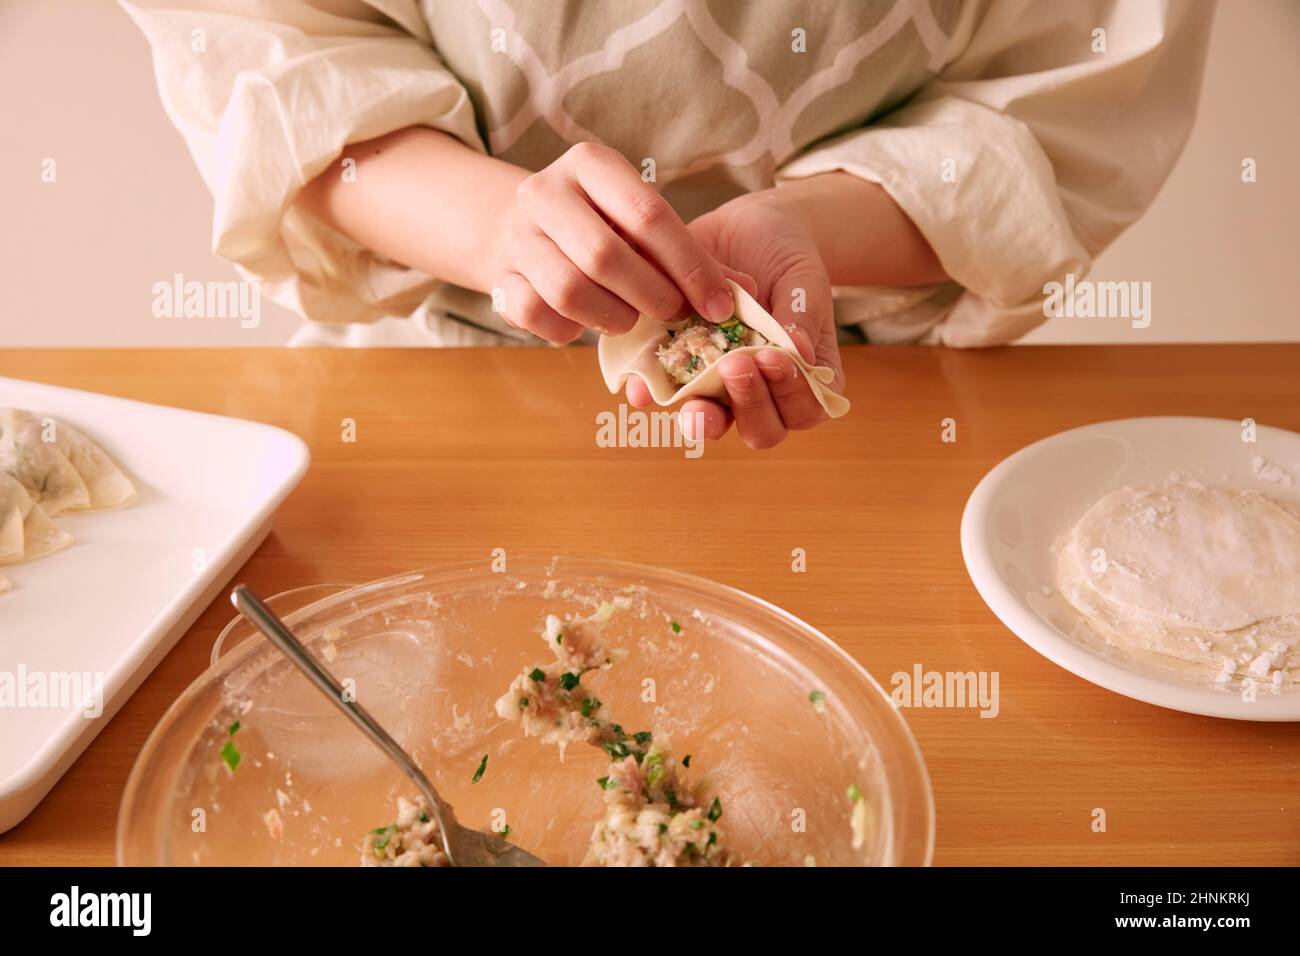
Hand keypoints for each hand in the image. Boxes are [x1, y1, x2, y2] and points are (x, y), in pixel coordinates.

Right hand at [492, 142, 737, 343]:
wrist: (519, 229)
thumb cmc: (600, 227)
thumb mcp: (642, 226)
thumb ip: (691, 256)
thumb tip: (746, 295)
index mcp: (590, 164)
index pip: (649, 214)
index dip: (691, 266)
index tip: (720, 305)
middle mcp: (546, 191)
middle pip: (605, 255)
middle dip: (651, 295)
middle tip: (674, 315)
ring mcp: (516, 234)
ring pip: (569, 290)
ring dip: (612, 316)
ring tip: (629, 320)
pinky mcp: (498, 276)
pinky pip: (537, 316)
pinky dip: (569, 330)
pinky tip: (585, 322)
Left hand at [625, 189, 844, 448]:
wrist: (747, 230)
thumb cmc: (787, 259)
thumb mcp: (803, 279)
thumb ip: (802, 316)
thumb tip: (800, 353)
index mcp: (802, 379)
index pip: (804, 410)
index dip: (790, 394)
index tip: (772, 357)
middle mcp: (762, 393)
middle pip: (761, 430)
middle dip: (748, 405)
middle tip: (735, 364)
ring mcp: (719, 387)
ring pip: (712, 421)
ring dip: (700, 413)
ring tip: (691, 384)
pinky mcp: (680, 368)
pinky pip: (665, 391)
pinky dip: (652, 390)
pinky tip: (641, 384)